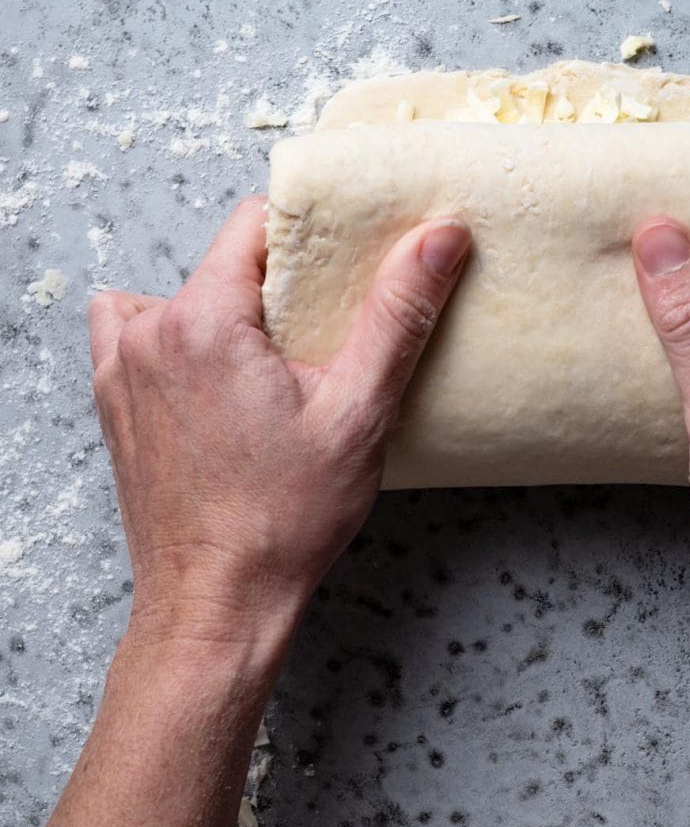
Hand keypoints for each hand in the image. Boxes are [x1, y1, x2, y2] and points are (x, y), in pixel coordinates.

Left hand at [89, 198, 469, 647]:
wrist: (217, 604)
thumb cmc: (281, 524)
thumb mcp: (357, 415)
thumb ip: (396, 316)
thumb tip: (437, 239)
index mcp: (203, 321)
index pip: (255, 222)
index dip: (306, 236)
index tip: (340, 268)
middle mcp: (147, 334)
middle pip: (219, 262)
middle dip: (273, 285)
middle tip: (318, 338)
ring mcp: (120, 370)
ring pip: (180, 297)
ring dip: (224, 314)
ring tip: (270, 369)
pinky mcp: (114, 403)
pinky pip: (137, 336)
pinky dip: (175, 342)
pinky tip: (220, 386)